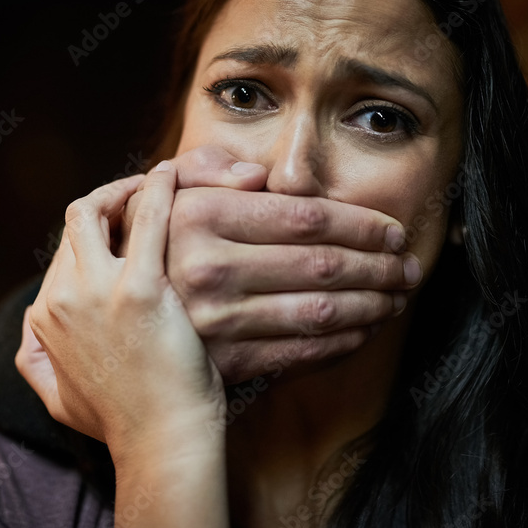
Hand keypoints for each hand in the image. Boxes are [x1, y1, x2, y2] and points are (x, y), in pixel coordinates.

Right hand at [16, 165, 222, 451]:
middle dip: (105, 201)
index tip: (124, 223)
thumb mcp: (60, 399)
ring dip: (124, 187)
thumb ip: (37, 364)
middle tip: (139, 193)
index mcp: (45, 318)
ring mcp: (96, 291)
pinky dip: (157, 187)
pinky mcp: (138, 290)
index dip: (95, 232)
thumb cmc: (124, 423)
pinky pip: (145, 218)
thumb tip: (26, 340)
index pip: (65, 251)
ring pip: (94, 211)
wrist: (162, 444)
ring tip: (156, 179)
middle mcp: (61, 298)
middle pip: (74, 223)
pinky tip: (171, 173)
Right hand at [121, 145, 420, 383]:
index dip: (362, 223)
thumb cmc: (155, 245)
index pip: (306, 216)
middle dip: (380, 266)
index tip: (393, 230)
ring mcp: (215, 320)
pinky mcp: (224, 361)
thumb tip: (261, 177)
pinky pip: (301, 353)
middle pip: (323, 264)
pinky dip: (344, 342)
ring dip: (372, 304)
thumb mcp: (166, 192)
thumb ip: (206, 167)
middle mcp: (205, 267)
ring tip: (397, 297)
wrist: (118, 323)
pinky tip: (365, 330)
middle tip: (409, 266)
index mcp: (197, 216)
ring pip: (321, 311)